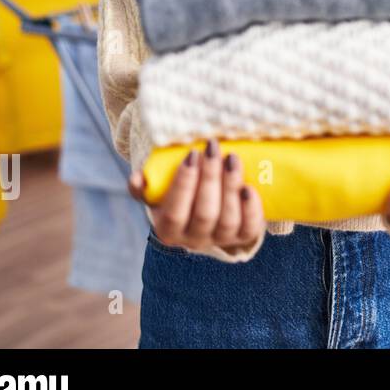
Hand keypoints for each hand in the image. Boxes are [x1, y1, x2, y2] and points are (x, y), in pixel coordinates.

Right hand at [126, 137, 265, 255]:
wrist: (205, 215)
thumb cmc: (179, 197)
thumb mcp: (157, 194)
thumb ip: (143, 186)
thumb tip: (137, 179)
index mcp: (168, 230)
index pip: (174, 212)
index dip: (184, 184)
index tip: (192, 154)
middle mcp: (194, 240)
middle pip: (204, 214)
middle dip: (210, 178)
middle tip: (214, 149)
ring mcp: (220, 240)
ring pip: (228, 220)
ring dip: (231, 186)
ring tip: (232, 159)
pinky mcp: (243, 237)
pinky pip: (250, 229)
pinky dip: (251, 208)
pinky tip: (249, 187)